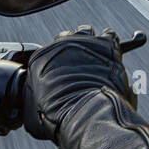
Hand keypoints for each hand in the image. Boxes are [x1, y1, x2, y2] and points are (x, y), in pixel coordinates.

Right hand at [22, 26, 135, 140]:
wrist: (84, 113)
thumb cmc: (60, 116)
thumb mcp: (35, 112)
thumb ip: (37, 100)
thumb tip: (39, 108)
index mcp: (41, 59)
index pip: (48, 51)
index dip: (58, 61)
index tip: (65, 70)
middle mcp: (60, 46)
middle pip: (66, 37)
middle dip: (73, 47)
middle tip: (80, 62)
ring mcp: (83, 43)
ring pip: (86, 32)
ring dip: (91, 42)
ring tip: (97, 54)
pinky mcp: (105, 45)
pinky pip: (109, 35)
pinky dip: (111, 42)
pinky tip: (113, 53)